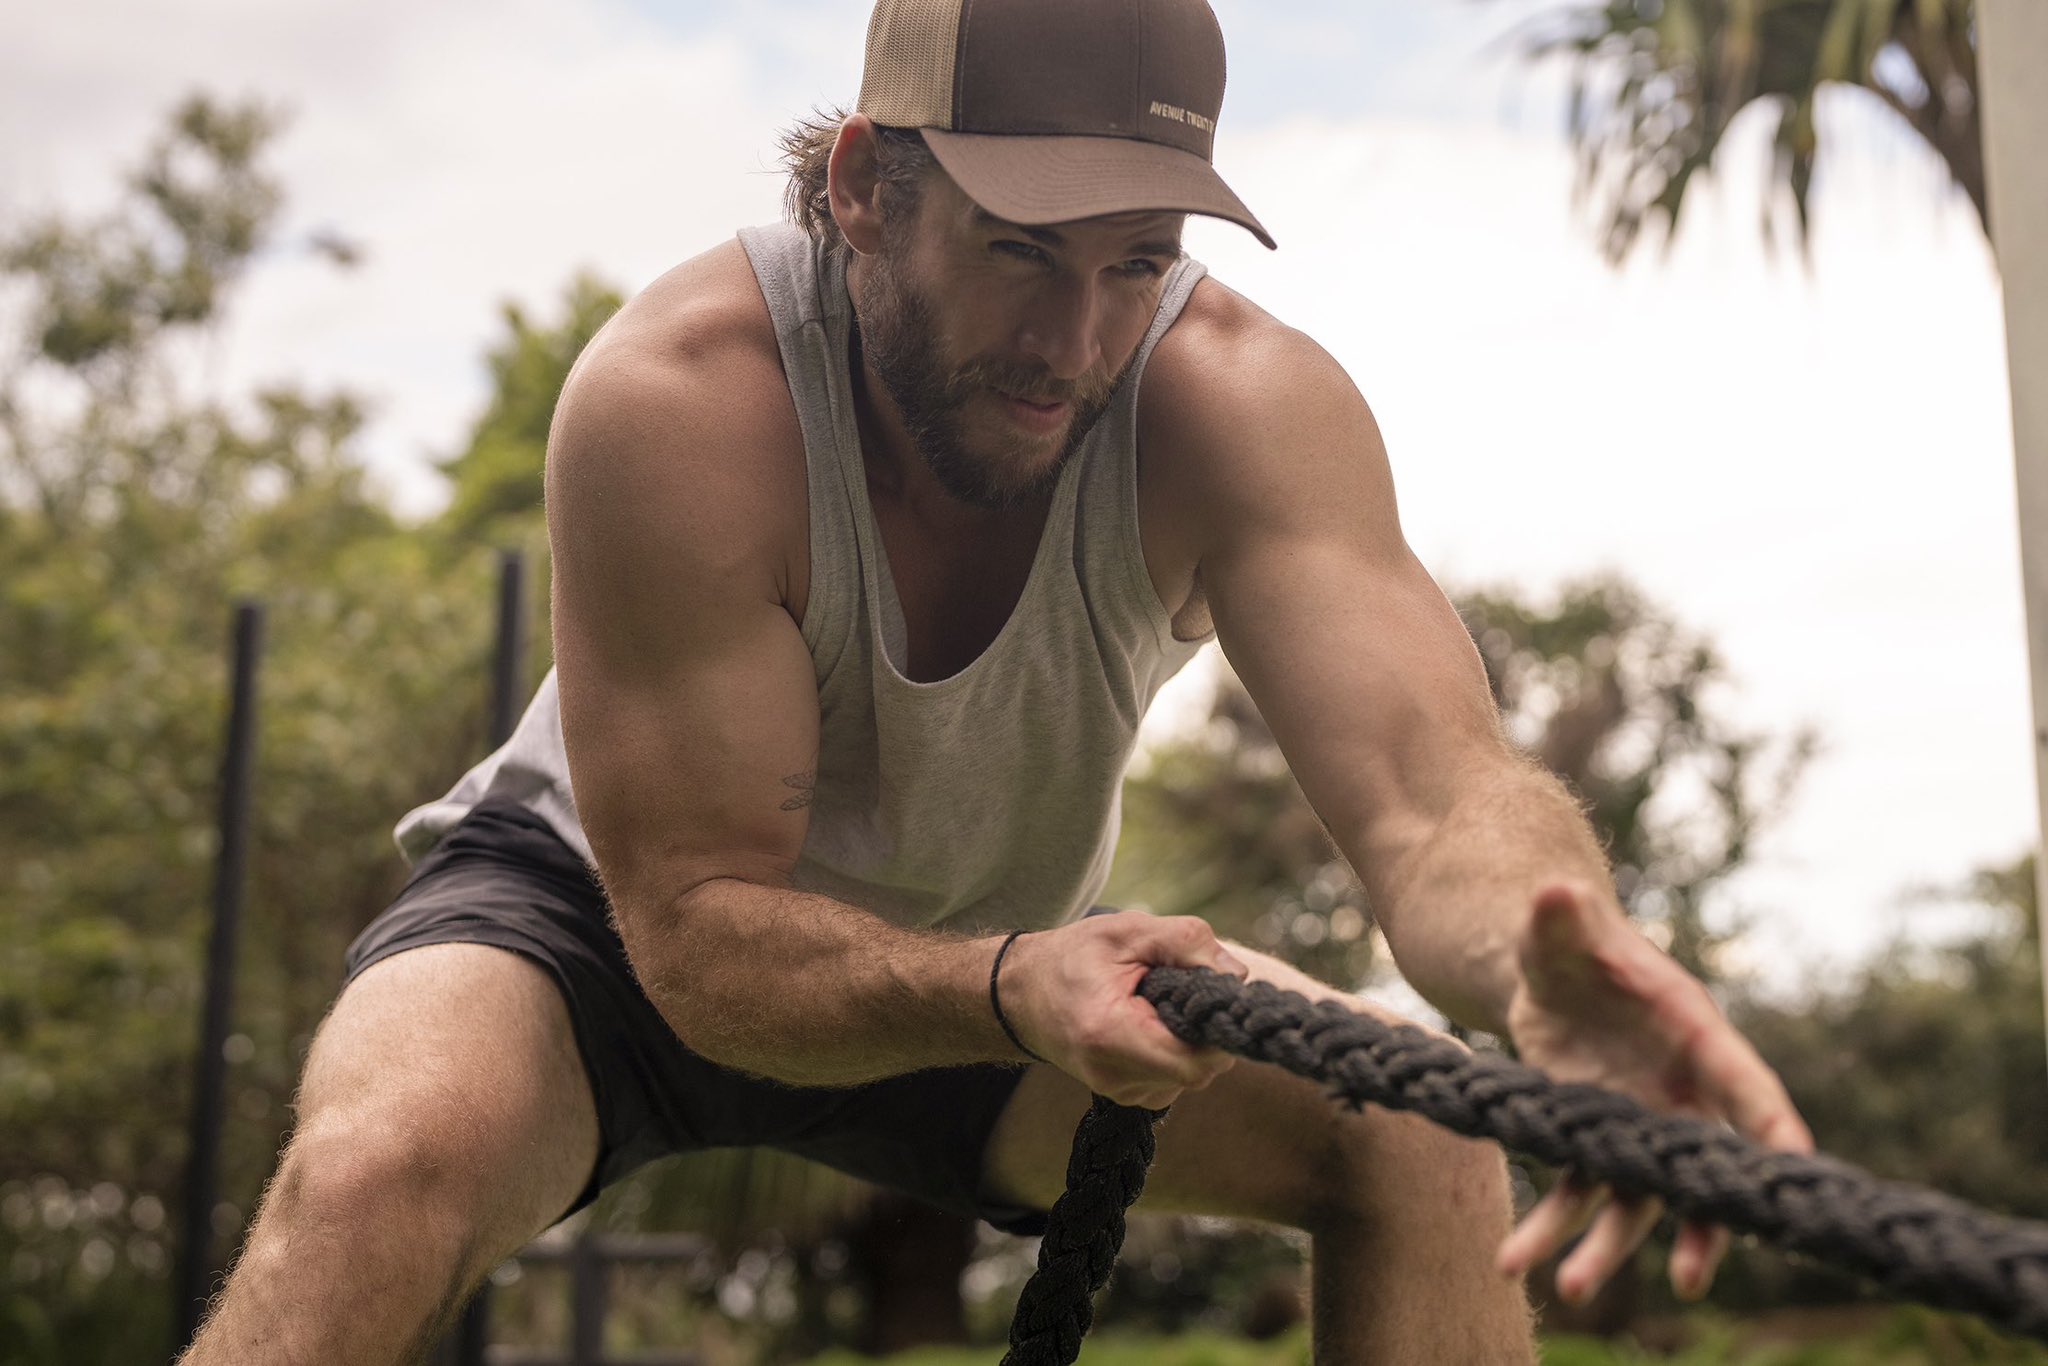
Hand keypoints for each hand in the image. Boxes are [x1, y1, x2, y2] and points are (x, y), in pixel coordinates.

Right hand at [1005, 911, 1250, 1108]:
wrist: (1020, 995)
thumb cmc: (1072, 957)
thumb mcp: (1128, 931)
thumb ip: (1186, 942)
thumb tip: (1236, 975)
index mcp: (1110, 1035)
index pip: (1194, 1062)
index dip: (1217, 1033)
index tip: (1215, 997)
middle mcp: (1114, 1076)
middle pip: (1198, 1071)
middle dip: (1205, 1032)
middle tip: (1184, 992)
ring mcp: (1119, 1092)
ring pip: (1190, 1077)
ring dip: (1190, 1041)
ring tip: (1157, 1005)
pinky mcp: (1125, 1096)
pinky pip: (1173, 1080)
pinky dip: (1175, 1051)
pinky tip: (1151, 1024)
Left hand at [1495, 883, 1812, 1305]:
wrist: (1545, 967)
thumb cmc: (1568, 941)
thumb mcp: (1558, 927)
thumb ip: (1559, 917)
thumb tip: (1552, 889)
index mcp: (1693, 1033)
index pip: (1745, 1083)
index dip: (1772, 1126)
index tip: (1796, 1170)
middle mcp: (1678, 1091)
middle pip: (1701, 1167)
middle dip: (1702, 1226)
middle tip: (1693, 1279)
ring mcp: (1637, 1124)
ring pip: (1634, 1198)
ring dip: (1606, 1248)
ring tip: (1567, 1288)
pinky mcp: (1591, 1141)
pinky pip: (1580, 1193)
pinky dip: (1554, 1229)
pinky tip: (1518, 1261)